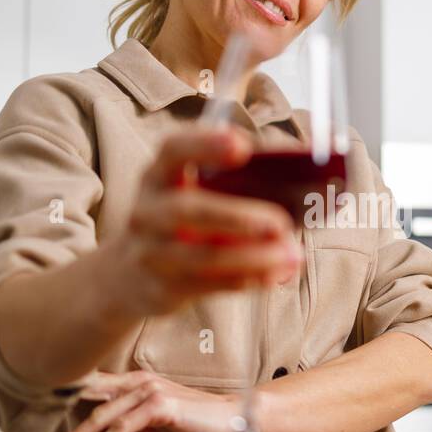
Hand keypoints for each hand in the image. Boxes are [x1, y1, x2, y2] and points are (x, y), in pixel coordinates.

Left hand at [47, 369, 245, 431]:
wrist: (228, 423)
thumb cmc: (191, 428)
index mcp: (135, 384)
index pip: (96, 389)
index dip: (70, 403)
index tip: (48, 423)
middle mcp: (139, 382)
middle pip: (95, 404)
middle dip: (71, 429)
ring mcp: (150, 390)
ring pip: (106, 414)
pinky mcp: (161, 404)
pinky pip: (126, 425)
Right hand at [102, 125, 302, 319]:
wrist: (126, 276)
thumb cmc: (176, 225)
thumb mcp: (188, 195)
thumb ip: (233, 186)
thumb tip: (304, 176)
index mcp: (159, 176)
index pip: (172, 151)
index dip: (204, 144)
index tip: (241, 145)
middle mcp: (148, 211)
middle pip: (186, 209)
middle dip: (236, 216)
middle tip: (280, 221)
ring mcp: (151, 252)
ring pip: (202, 255)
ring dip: (252, 256)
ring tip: (290, 254)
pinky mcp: (163, 287)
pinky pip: (208, 283)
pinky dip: (246, 279)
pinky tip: (275, 274)